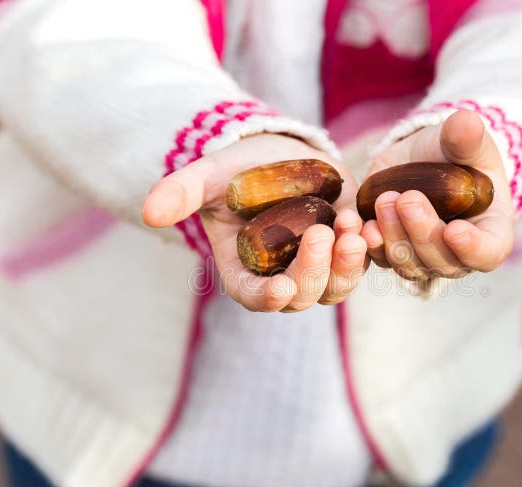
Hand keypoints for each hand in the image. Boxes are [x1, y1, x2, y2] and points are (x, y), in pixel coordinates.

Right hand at [142, 134, 366, 311]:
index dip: (267, 298)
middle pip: (302, 294)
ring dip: (346, 265)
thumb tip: (149, 212)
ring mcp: (319, 262)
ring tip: (351, 231)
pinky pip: (363, 260)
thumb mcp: (207, 178)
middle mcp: (284, 274)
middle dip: (313, 270)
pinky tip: (371, 227)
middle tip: (320, 235)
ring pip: (336, 285)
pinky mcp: (346, 244)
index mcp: (246, 269)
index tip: (280, 289)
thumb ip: (180, 193)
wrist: (275, 153)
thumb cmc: (236, 171)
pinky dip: (370, 250)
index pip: (254, 296)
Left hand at [362, 110, 514, 281]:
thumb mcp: (464, 142)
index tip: (454, 230)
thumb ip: (466, 138)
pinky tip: (359, 223)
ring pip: (408, 265)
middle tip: (407, 199)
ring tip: (384, 200)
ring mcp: (423, 259)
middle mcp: (457, 255)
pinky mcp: (391, 253)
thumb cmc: (455, 154)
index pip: (487, 253)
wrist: (422, 158)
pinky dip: (369, 243)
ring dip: (392, 237)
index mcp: (489, 233)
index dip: (472, 248)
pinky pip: (378, 258)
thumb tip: (467, 123)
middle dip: (422, 233)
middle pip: (442, 262)